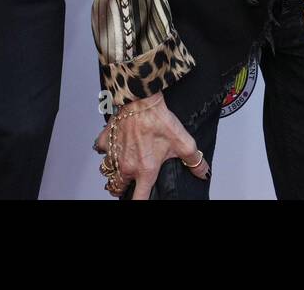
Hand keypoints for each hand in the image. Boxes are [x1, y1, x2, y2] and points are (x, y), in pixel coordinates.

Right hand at [93, 92, 208, 199]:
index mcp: (145, 171)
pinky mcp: (106, 139)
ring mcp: (114, 153)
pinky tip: (112, 146)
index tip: (141, 200)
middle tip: (129, 183)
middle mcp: (127, 166)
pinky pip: (99, 150)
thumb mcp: (183, 142)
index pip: (139, 200)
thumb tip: (203, 173)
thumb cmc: (159, 120)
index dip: (139, 203)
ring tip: (119, 168)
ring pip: (107, 171)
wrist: (141, 100)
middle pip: (117, 188)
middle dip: (121, 189)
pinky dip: (104, 150)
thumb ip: (195, 161)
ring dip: (112, 172)